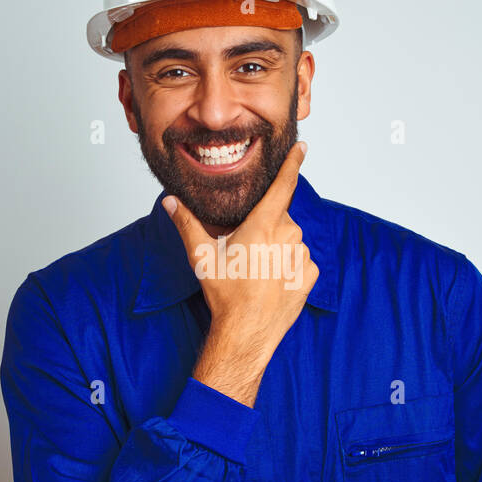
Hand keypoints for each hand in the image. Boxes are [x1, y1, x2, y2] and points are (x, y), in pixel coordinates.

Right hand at [163, 142, 318, 405]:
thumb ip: (186, 223)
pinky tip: (271, 280)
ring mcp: (301, 256)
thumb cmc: (225, 295)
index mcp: (263, 225)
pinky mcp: (310, 275)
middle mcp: (288, 236)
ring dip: (276, 247)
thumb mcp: (202, 256)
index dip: (293, 163)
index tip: (303, 148)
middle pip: (279, 218)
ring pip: (290, 239)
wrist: (247, 333)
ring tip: (257, 270)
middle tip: (245, 249)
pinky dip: (287, 265)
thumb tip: (170, 201)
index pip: (283, 185)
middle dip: (264, 227)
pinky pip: (300, 260)